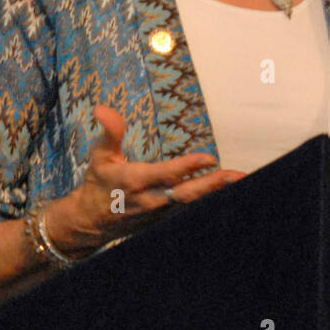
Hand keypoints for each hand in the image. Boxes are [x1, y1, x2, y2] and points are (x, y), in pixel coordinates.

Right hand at [63, 105, 244, 250]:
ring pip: (193, 203)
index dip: (188, 166)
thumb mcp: (99, 155)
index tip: (209, 158)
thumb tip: (102, 108)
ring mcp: (160, 213)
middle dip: (213, 184)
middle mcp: (151, 200)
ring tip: (239, 179)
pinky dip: (208, 200)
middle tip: (236, 175)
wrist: (90, 222)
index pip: (167, 174)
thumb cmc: (98, 183)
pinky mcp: (164, 220)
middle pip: (187, 194)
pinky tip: (225, 190)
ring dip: (216, 191)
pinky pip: (189, 210)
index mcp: (135, 181)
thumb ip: (110, 132)